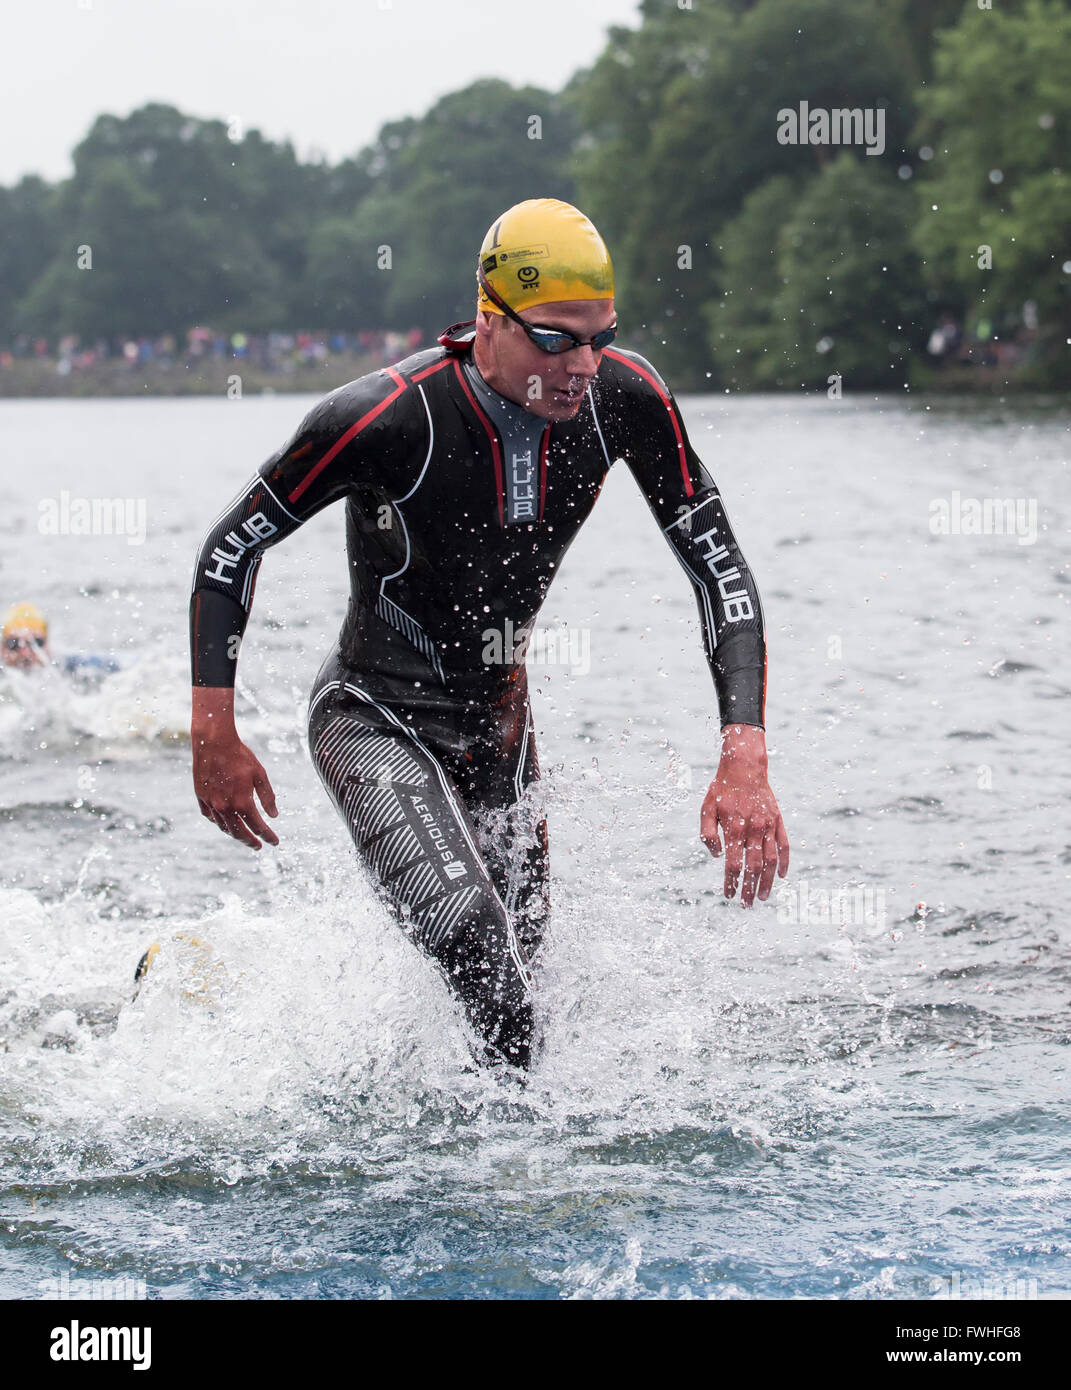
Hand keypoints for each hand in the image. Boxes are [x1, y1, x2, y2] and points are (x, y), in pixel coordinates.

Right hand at [192, 694, 278, 850]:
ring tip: (243, 836)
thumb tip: (274, 815)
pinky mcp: (201, 797)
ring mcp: (211, 803)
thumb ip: (268, 797)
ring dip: (235, 834)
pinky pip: (210, 816)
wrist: (213, 742)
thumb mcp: (260, 775)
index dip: (268, 836)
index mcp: (242, 802)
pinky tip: (225, 822)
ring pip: (223, 827)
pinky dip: (219, 822)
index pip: (258, 827)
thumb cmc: (239, 756)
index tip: (275, 842)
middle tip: (258, 847)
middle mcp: (225, 807)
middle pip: (239, 833)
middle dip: (250, 842)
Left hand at [700, 724, 788, 906]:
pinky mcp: (778, 820)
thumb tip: (716, 856)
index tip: (728, 896)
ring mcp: (768, 825)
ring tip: (763, 897)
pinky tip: (781, 876)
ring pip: (771, 860)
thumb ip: (708, 834)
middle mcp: (753, 829)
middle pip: (753, 867)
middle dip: (750, 889)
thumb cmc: (721, 790)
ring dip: (767, 881)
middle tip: (747, 906)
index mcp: (734, 828)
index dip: (731, 882)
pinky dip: (785, 862)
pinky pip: (784, 845)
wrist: (744, 767)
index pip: (732, 863)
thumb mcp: (706, 809)